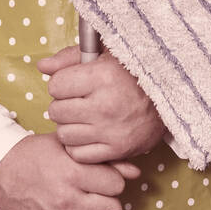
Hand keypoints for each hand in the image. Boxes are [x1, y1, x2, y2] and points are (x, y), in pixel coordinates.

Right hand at [0, 131, 139, 209]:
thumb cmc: (33, 154)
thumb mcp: (68, 147)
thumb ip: (103, 159)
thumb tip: (134, 172)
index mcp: (72, 173)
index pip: (116, 185)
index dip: (115, 180)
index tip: (106, 179)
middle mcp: (66, 200)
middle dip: (112, 201)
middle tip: (103, 196)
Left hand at [39, 44, 166, 161]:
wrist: (169, 98)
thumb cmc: (133, 73)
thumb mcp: (105, 55)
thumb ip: (70, 58)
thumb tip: (42, 67)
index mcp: (103, 77)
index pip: (55, 85)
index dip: (61, 83)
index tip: (74, 83)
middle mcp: (106, 105)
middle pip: (56, 111)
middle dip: (63, 105)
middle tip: (79, 101)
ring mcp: (111, 131)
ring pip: (64, 134)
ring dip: (70, 126)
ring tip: (84, 117)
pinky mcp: (117, 150)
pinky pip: (78, 154)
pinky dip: (79, 146)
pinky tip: (90, 133)